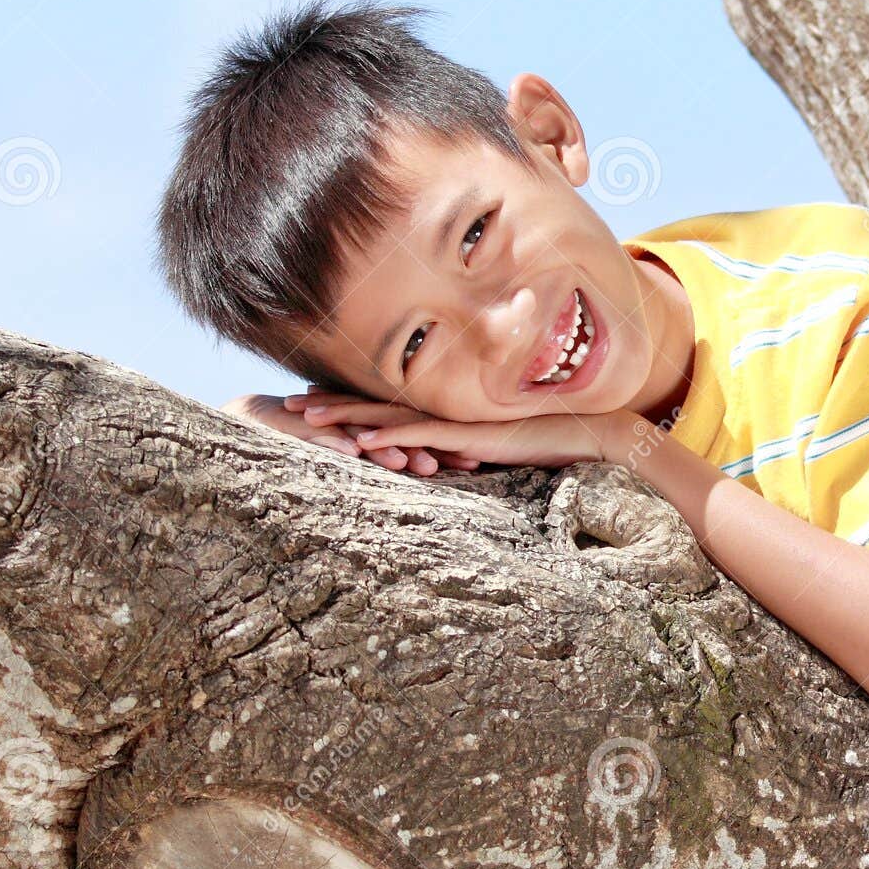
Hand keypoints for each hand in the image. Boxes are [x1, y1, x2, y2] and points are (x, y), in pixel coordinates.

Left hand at [287, 390, 638, 469]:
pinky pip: (419, 435)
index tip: (310, 403)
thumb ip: (459, 453)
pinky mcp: (468, 433)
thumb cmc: (538, 444)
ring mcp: (452, 419)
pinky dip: (387, 435)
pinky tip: (358, 440)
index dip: (346, 403)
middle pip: (373, 405)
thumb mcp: (486, 451)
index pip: (383, 406)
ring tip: (305, 416)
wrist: (581, 436)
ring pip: (386, 416)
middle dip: (330, 404)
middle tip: (288, 405)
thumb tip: (437, 464)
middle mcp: (441, 411)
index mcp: (442, 414)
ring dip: (344, 415)